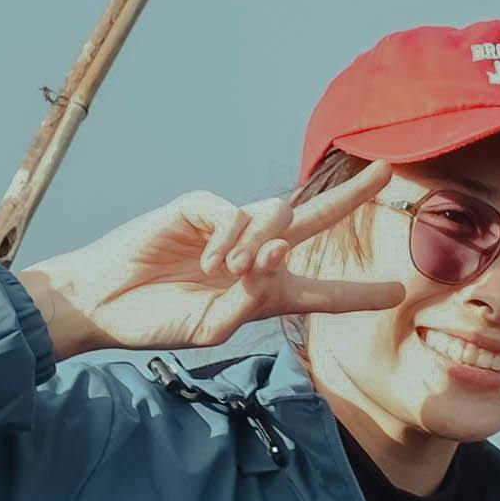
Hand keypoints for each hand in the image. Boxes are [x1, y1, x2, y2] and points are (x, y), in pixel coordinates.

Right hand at [19, 171, 400, 358]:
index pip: (318, 292)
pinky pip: (232, 212)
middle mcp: (251, 255)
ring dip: (262, 243)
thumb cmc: (155, 321)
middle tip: (384, 173)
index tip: (396, 293)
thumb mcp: (213, 327)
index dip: (356, 293)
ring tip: (230, 272)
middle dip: (348, 197)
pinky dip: (230, 237)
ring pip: (273, 216)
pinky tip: (211, 263)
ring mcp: (226, 228)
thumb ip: (251, 300)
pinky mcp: (197, 208)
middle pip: (311, 221)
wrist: (103, 304)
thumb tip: (276, 256)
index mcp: (261, 292)